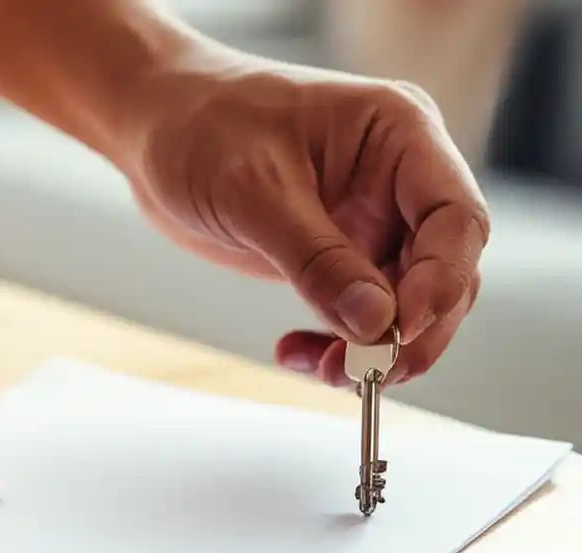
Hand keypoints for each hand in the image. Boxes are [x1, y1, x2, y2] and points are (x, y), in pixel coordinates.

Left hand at [123, 42, 487, 385]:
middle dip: (410, 329)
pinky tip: (295, 352)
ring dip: (372, 346)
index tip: (400, 328)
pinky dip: (336, 343)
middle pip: (444, 270)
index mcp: (399, 134)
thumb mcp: (254, 190)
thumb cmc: (202, 126)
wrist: (153, 128)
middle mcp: (398, 179)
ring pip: (405, 302)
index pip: (455, 217)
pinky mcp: (338, 255)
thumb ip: (316, 258)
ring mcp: (371, 220)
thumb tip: (374, 323)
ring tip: (320, 369)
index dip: (441, 280)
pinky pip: (360, 313)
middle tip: (363, 370)